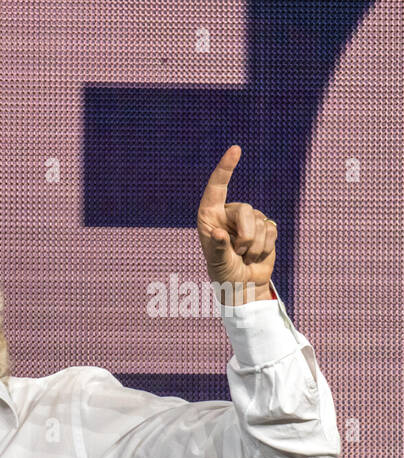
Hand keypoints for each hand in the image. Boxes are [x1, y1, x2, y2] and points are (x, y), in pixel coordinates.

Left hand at [196, 145, 275, 301]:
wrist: (243, 284)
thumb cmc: (223, 273)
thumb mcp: (217, 264)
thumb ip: (218, 249)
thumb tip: (219, 234)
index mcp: (209, 217)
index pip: (216, 187)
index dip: (225, 168)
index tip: (235, 150)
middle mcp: (227, 214)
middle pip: (245, 210)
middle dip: (245, 236)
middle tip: (239, 252)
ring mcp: (247, 219)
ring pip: (260, 221)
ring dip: (255, 245)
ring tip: (245, 255)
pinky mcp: (264, 226)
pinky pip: (271, 229)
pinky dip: (266, 246)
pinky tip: (256, 254)